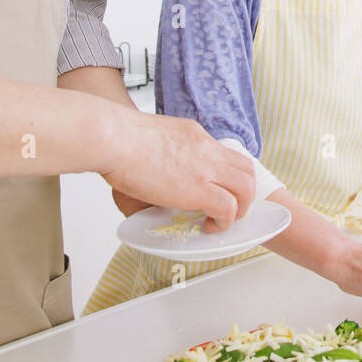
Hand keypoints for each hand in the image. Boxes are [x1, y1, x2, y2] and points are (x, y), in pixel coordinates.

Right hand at [101, 115, 255, 228]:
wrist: (114, 138)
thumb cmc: (119, 139)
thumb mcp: (150, 140)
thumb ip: (160, 156)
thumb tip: (152, 177)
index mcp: (194, 135)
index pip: (226, 153)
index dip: (228, 175)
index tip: (218, 189)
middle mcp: (207, 148)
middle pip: (246, 169)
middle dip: (243, 193)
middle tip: (228, 207)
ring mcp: (206, 168)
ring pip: (246, 189)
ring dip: (239, 209)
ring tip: (221, 220)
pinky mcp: (199, 189)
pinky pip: (228, 208)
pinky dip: (224, 222)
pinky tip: (209, 227)